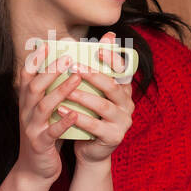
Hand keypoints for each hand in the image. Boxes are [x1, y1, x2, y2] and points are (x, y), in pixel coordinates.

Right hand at [13, 43, 82, 183]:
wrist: (35, 170)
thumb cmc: (46, 136)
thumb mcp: (46, 112)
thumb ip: (52, 92)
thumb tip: (69, 67)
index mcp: (27, 102)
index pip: (27, 76)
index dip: (36, 59)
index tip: (49, 44)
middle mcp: (26, 112)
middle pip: (34, 86)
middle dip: (51, 70)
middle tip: (68, 56)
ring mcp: (31, 128)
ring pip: (43, 106)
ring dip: (60, 91)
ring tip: (77, 79)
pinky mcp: (40, 144)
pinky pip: (51, 132)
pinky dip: (63, 122)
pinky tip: (75, 115)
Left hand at [67, 32, 135, 165]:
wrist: (90, 149)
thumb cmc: (89, 115)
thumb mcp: (91, 92)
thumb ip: (91, 70)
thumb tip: (92, 41)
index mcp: (123, 90)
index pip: (122, 70)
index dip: (112, 58)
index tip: (98, 47)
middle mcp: (128, 104)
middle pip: (112, 86)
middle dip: (93, 75)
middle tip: (74, 66)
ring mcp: (123, 121)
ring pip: (103, 106)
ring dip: (84, 97)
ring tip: (67, 90)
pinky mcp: (114, 137)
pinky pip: (95, 126)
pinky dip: (79, 118)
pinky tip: (62, 110)